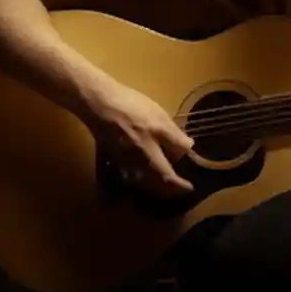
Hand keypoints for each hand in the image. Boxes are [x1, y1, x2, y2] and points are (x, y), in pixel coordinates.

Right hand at [84, 81, 193, 195]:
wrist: (100, 103)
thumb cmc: (133, 110)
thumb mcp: (161, 120)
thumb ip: (175, 138)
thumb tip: (188, 150)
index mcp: (149, 157)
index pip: (168, 178)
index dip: (179, 186)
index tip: (190, 188)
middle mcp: (134, 165)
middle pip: (152, 183)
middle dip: (166, 188)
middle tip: (178, 186)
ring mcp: (120, 161)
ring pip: (138, 180)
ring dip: (152, 184)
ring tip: (163, 179)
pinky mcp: (110, 154)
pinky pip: (126, 172)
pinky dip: (136, 176)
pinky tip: (141, 169)